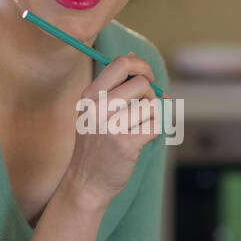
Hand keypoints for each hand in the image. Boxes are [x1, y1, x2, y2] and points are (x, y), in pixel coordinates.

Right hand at [64, 51, 163, 208]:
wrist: (85, 183)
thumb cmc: (95, 145)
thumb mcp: (95, 111)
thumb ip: (113, 86)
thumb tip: (134, 57)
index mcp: (89, 96)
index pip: (120, 64)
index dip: (142, 67)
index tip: (147, 78)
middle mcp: (98, 108)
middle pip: (142, 84)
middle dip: (151, 96)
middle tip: (145, 110)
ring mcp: (111, 126)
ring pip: (152, 107)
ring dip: (152, 117)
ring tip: (140, 128)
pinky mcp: (126, 144)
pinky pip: (155, 126)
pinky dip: (154, 132)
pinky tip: (142, 140)